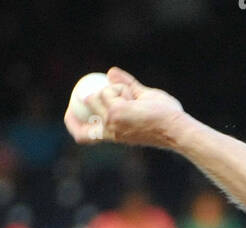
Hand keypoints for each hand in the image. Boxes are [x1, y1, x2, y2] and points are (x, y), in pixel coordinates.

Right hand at [63, 67, 184, 148]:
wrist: (175, 129)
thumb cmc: (165, 120)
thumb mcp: (144, 100)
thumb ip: (128, 86)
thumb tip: (110, 72)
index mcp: (114, 135)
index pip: (84, 137)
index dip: (72, 124)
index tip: (70, 112)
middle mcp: (109, 131)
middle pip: (89, 107)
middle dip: (96, 94)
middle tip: (103, 89)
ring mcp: (110, 122)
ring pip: (100, 94)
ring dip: (115, 89)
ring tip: (134, 98)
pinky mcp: (115, 112)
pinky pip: (110, 90)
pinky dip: (122, 89)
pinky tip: (135, 97)